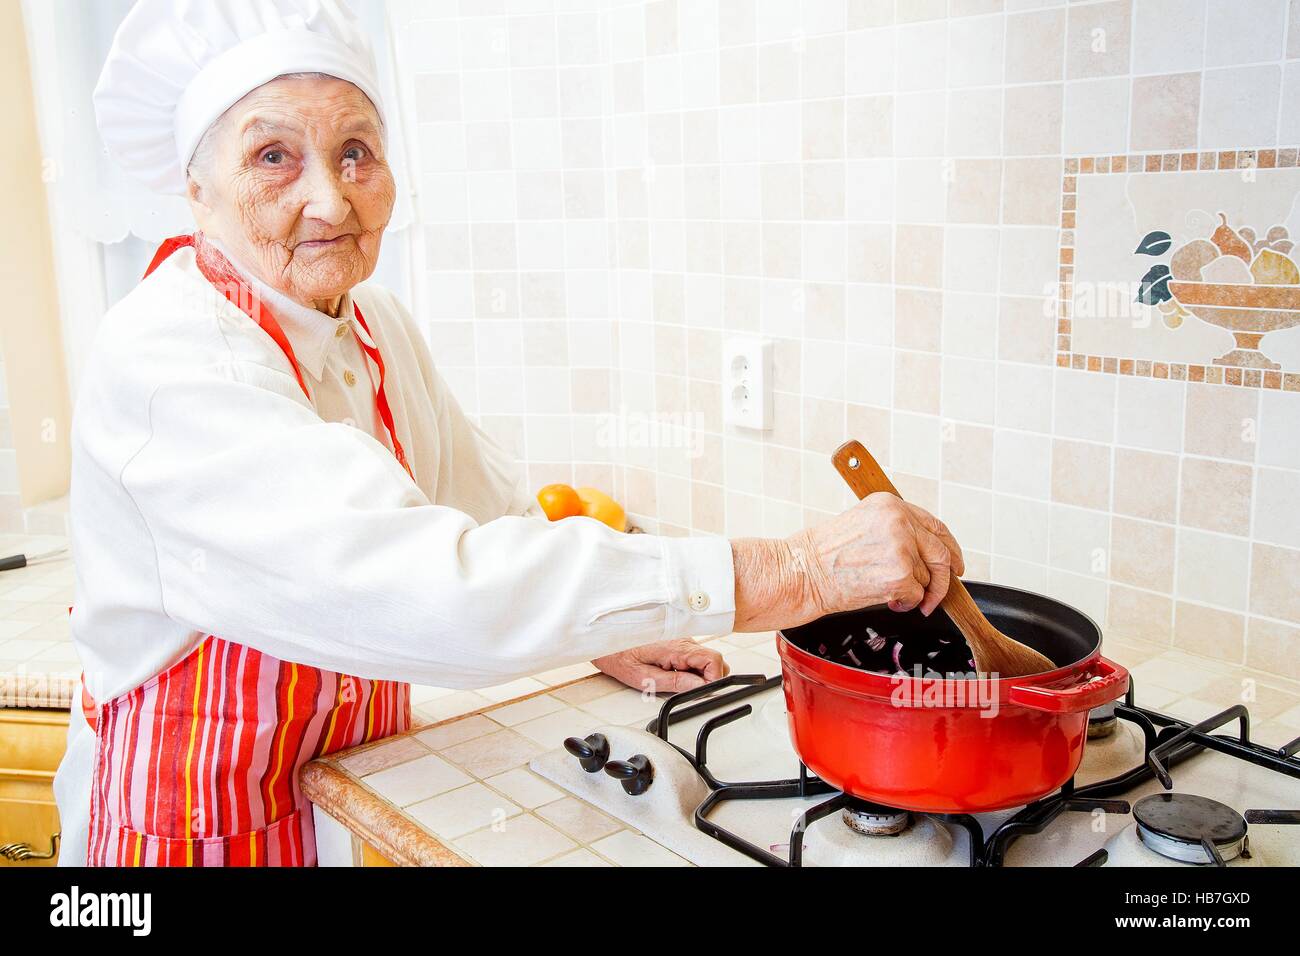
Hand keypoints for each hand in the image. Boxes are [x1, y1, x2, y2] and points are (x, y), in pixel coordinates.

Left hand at [592, 639, 729, 693]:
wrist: (602, 636)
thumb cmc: (617, 654)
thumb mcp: (644, 677)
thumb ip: (676, 682)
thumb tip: (700, 687)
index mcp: (677, 647)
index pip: (714, 660)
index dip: (714, 679)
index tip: (702, 692)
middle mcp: (683, 638)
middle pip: (714, 660)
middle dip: (708, 678)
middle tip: (686, 687)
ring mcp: (681, 638)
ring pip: (705, 658)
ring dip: (697, 672)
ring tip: (671, 676)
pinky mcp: (676, 640)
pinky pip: (692, 654)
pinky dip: (688, 666)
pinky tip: (669, 669)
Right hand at [792, 492, 964, 617]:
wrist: (801, 572)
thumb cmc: (824, 554)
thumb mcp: (863, 525)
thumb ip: (897, 531)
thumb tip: (927, 554)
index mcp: (890, 504)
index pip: (936, 526)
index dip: (951, 548)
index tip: (956, 564)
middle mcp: (899, 521)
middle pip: (940, 554)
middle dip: (942, 580)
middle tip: (936, 596)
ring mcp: (900, 548)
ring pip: (927, 578)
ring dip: (913, 592)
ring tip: (885, 591)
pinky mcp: (899, 575)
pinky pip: (916, 596)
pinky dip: (905, 604)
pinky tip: (883, 597)